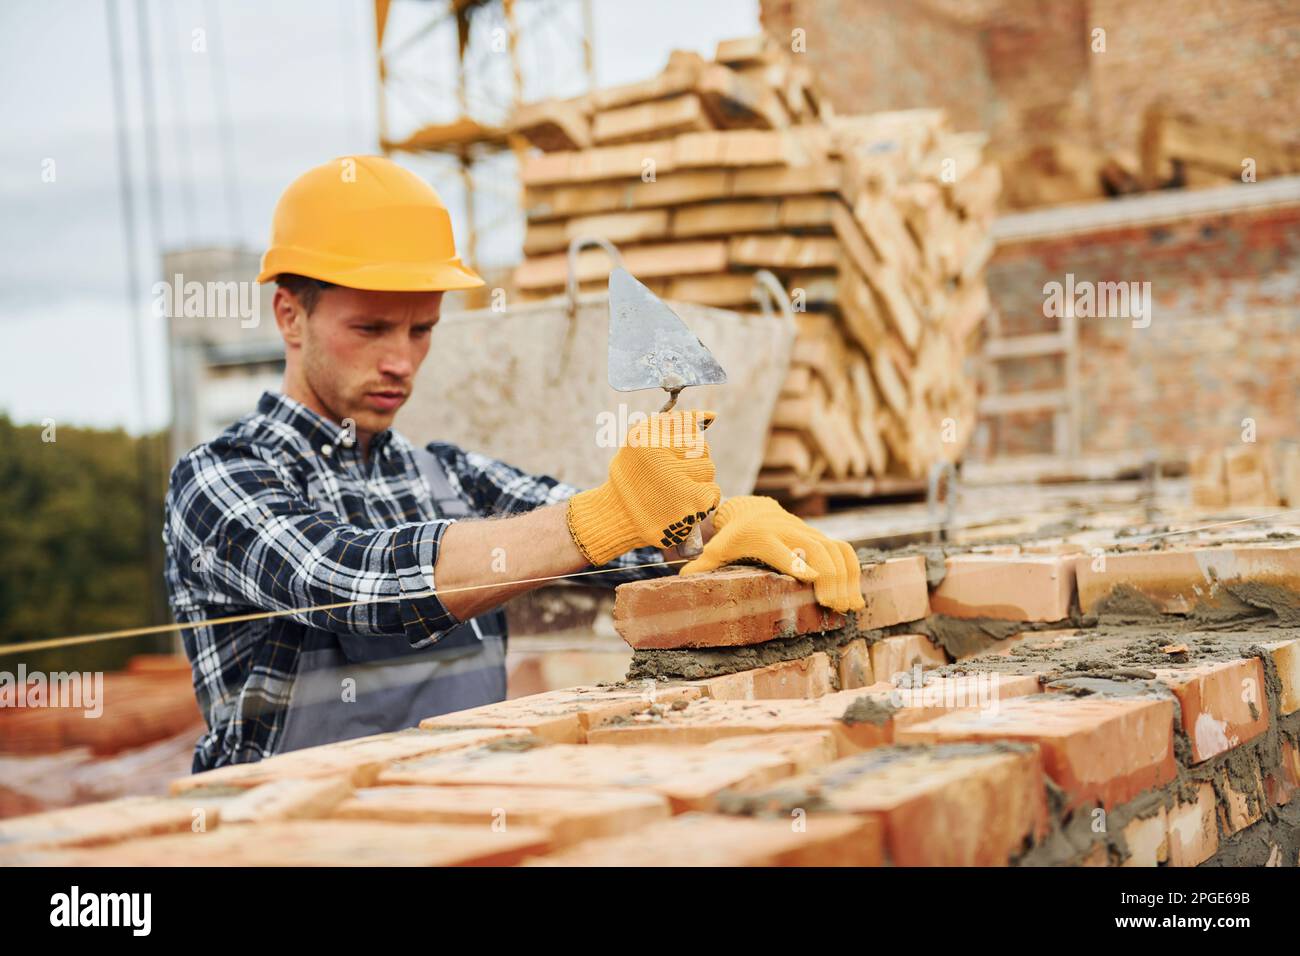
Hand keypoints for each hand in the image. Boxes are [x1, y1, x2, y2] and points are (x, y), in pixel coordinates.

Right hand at [566, 410, 720, 564]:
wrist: (618, 515)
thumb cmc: (632, 472)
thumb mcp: (641, 438)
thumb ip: (675, 421)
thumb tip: (714, 415)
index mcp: (647, 441)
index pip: (689, 427)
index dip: (683, 441)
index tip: (672, 454)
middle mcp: (661, 462)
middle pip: (701, 448)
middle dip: (692, 459)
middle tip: (674, 473)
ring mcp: (677, 486)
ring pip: (708, 469)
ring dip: (698, 478)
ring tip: (677, 487)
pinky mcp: (689, 508)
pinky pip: (713, 492)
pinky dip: (704, 498)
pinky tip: (686, 501)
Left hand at [680, 495, 864, 612]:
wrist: (753, 511)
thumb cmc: (733, 536)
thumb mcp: (718, 548)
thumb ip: (704, 565)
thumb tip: (681, 581)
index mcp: (764, 537)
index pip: (783, 550)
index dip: (798, 563)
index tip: (812, 580)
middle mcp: (791, 532)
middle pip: (818, 551)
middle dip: (829, 578)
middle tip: (833, 606)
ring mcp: (810, 534)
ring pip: (837, 551)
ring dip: (846, 579)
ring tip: (848, 607)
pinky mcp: (823, 538)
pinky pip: (846, 551)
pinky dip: (854, 572)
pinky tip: (856, 596)